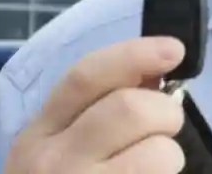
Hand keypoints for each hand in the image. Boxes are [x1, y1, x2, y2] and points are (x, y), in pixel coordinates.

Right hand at [4, 36, 187, 172]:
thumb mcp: (60, 150)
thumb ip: (98, 110)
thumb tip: (154, 71)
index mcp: (38, 136)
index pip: (85, 77)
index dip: (134, 54)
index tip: (173, 50)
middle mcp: (52, 164)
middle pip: (129, 109)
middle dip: (164, 112)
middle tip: (164, 128)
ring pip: (158, 154)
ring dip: (169, 156)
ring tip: (154, 167)